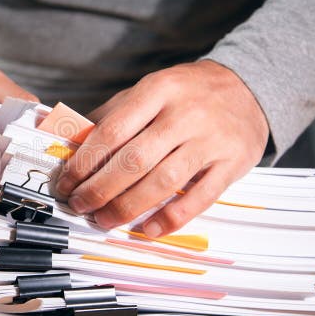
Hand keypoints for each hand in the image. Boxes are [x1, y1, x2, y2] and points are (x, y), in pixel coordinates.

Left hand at [55, 60, 268, 236]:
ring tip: (104, 220)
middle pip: (133, 161)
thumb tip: (74, 147)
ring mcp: (210, 140)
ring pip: (163, 182)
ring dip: (127, 207)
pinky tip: (148, 229)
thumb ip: (114, 115)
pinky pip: (199, 198)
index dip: (83, 163)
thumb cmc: (188, 93)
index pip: (111, 131)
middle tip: (80, 206)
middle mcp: (184, 114)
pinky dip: (171, 218)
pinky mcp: (232, 163)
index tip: (66, 182)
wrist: (248, 86)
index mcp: (157, 90)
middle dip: (100, 189)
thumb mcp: (150, 89)